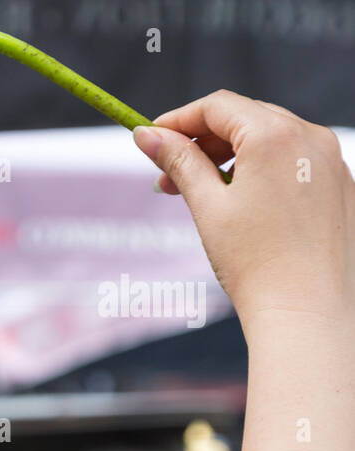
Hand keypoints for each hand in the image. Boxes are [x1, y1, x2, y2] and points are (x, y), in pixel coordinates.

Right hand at [133, 90, 353, 336]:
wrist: (307, 311)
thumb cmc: (257, 263)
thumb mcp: (207, 206)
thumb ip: (179, 163)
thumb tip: (147, 136)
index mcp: (276, 136)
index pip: (218, 106)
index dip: (178, 120)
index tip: (151, 139)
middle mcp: (311, 138)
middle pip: (244, 118)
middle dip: (201, 142)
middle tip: (166, 176)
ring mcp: (331, 160)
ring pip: (269, 139)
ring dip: (228, 157)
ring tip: (198, 195)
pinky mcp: (339, 185)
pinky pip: (292, 162)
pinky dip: (259, 171)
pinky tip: (238, 203)